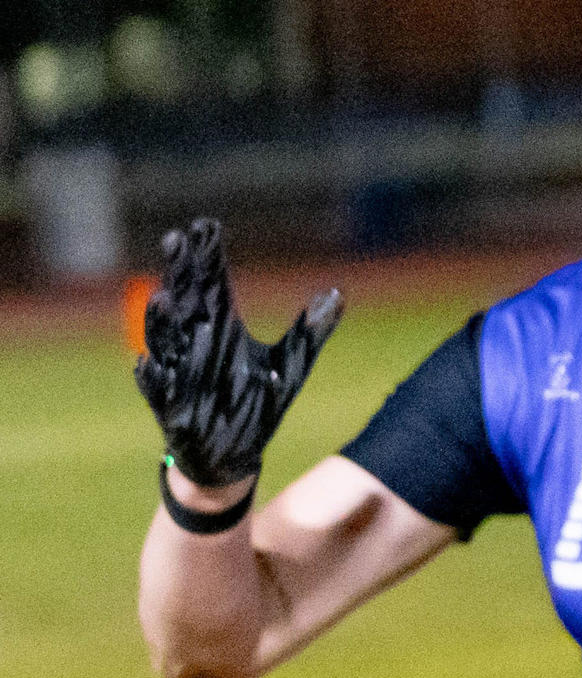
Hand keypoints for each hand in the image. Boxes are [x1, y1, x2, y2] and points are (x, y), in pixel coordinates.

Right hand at [134, 219, 341, 495]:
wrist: (235, 452)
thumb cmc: (259, 401)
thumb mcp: (292, 362)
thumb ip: (311, 329)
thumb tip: (338, 293)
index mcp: (221, 326)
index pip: (213, 282)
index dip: (208, 255)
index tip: (206, 224)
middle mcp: (194, 342)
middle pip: (185, 299)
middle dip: (180, 271)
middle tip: (177, 238)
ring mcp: (178, 372)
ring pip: (163, 340)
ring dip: (162, 319)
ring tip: (166, 296)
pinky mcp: (170, 406)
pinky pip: (155, 390)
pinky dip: (152, 377)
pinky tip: (147, 363)